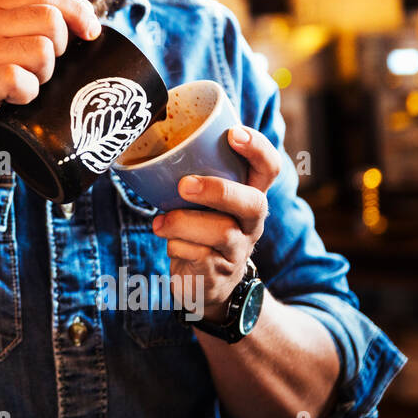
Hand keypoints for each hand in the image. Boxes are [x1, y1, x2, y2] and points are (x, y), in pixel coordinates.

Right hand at [0, 0, 99, 183]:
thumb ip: (27, 25)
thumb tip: (86, 20)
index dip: (77, 10)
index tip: (90, 32)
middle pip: (50, 20)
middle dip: (61, 48)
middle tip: (42, 69)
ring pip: (42, 50)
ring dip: (43, 75)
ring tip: (25, 85)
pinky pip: (21, 79)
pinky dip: (27, 94)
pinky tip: (14, 100)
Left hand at [150, 125, 280, 325]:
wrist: (204, 285)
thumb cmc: (199, 229)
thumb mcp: (202, 202)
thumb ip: (192, 176)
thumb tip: (149, 142)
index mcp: (249, 196)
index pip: (268, 168)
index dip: (258, 148)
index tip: (233, 132)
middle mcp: (251, 223)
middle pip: (254, 203)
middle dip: (218, 191)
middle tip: (185, 185)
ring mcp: (238, 250)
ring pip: (221, 232)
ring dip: (183, 223)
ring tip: (160, 223)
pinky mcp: (219, 272)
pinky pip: (198, 255)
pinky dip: (176, 246)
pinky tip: (169, 243)